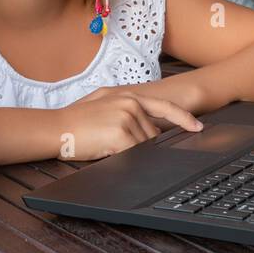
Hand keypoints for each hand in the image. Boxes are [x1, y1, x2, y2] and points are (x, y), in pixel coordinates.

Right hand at [55, 91, 202, 161]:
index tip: (198, 127)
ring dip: (128, 151)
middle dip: (139, 144)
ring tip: (103, 142)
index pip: (165, 107)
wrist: (55, 127)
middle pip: (152, 135)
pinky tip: (104, 148)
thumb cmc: (75, 121)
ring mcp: (127, 117)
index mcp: (129, 96)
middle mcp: (131, 103)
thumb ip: (127, 112)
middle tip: (110, 141)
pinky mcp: (121, 134)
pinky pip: (133, 154)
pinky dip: (122, 157)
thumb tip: (144, 129)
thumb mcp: (104, 106)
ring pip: (143, 147)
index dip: (184, 119)